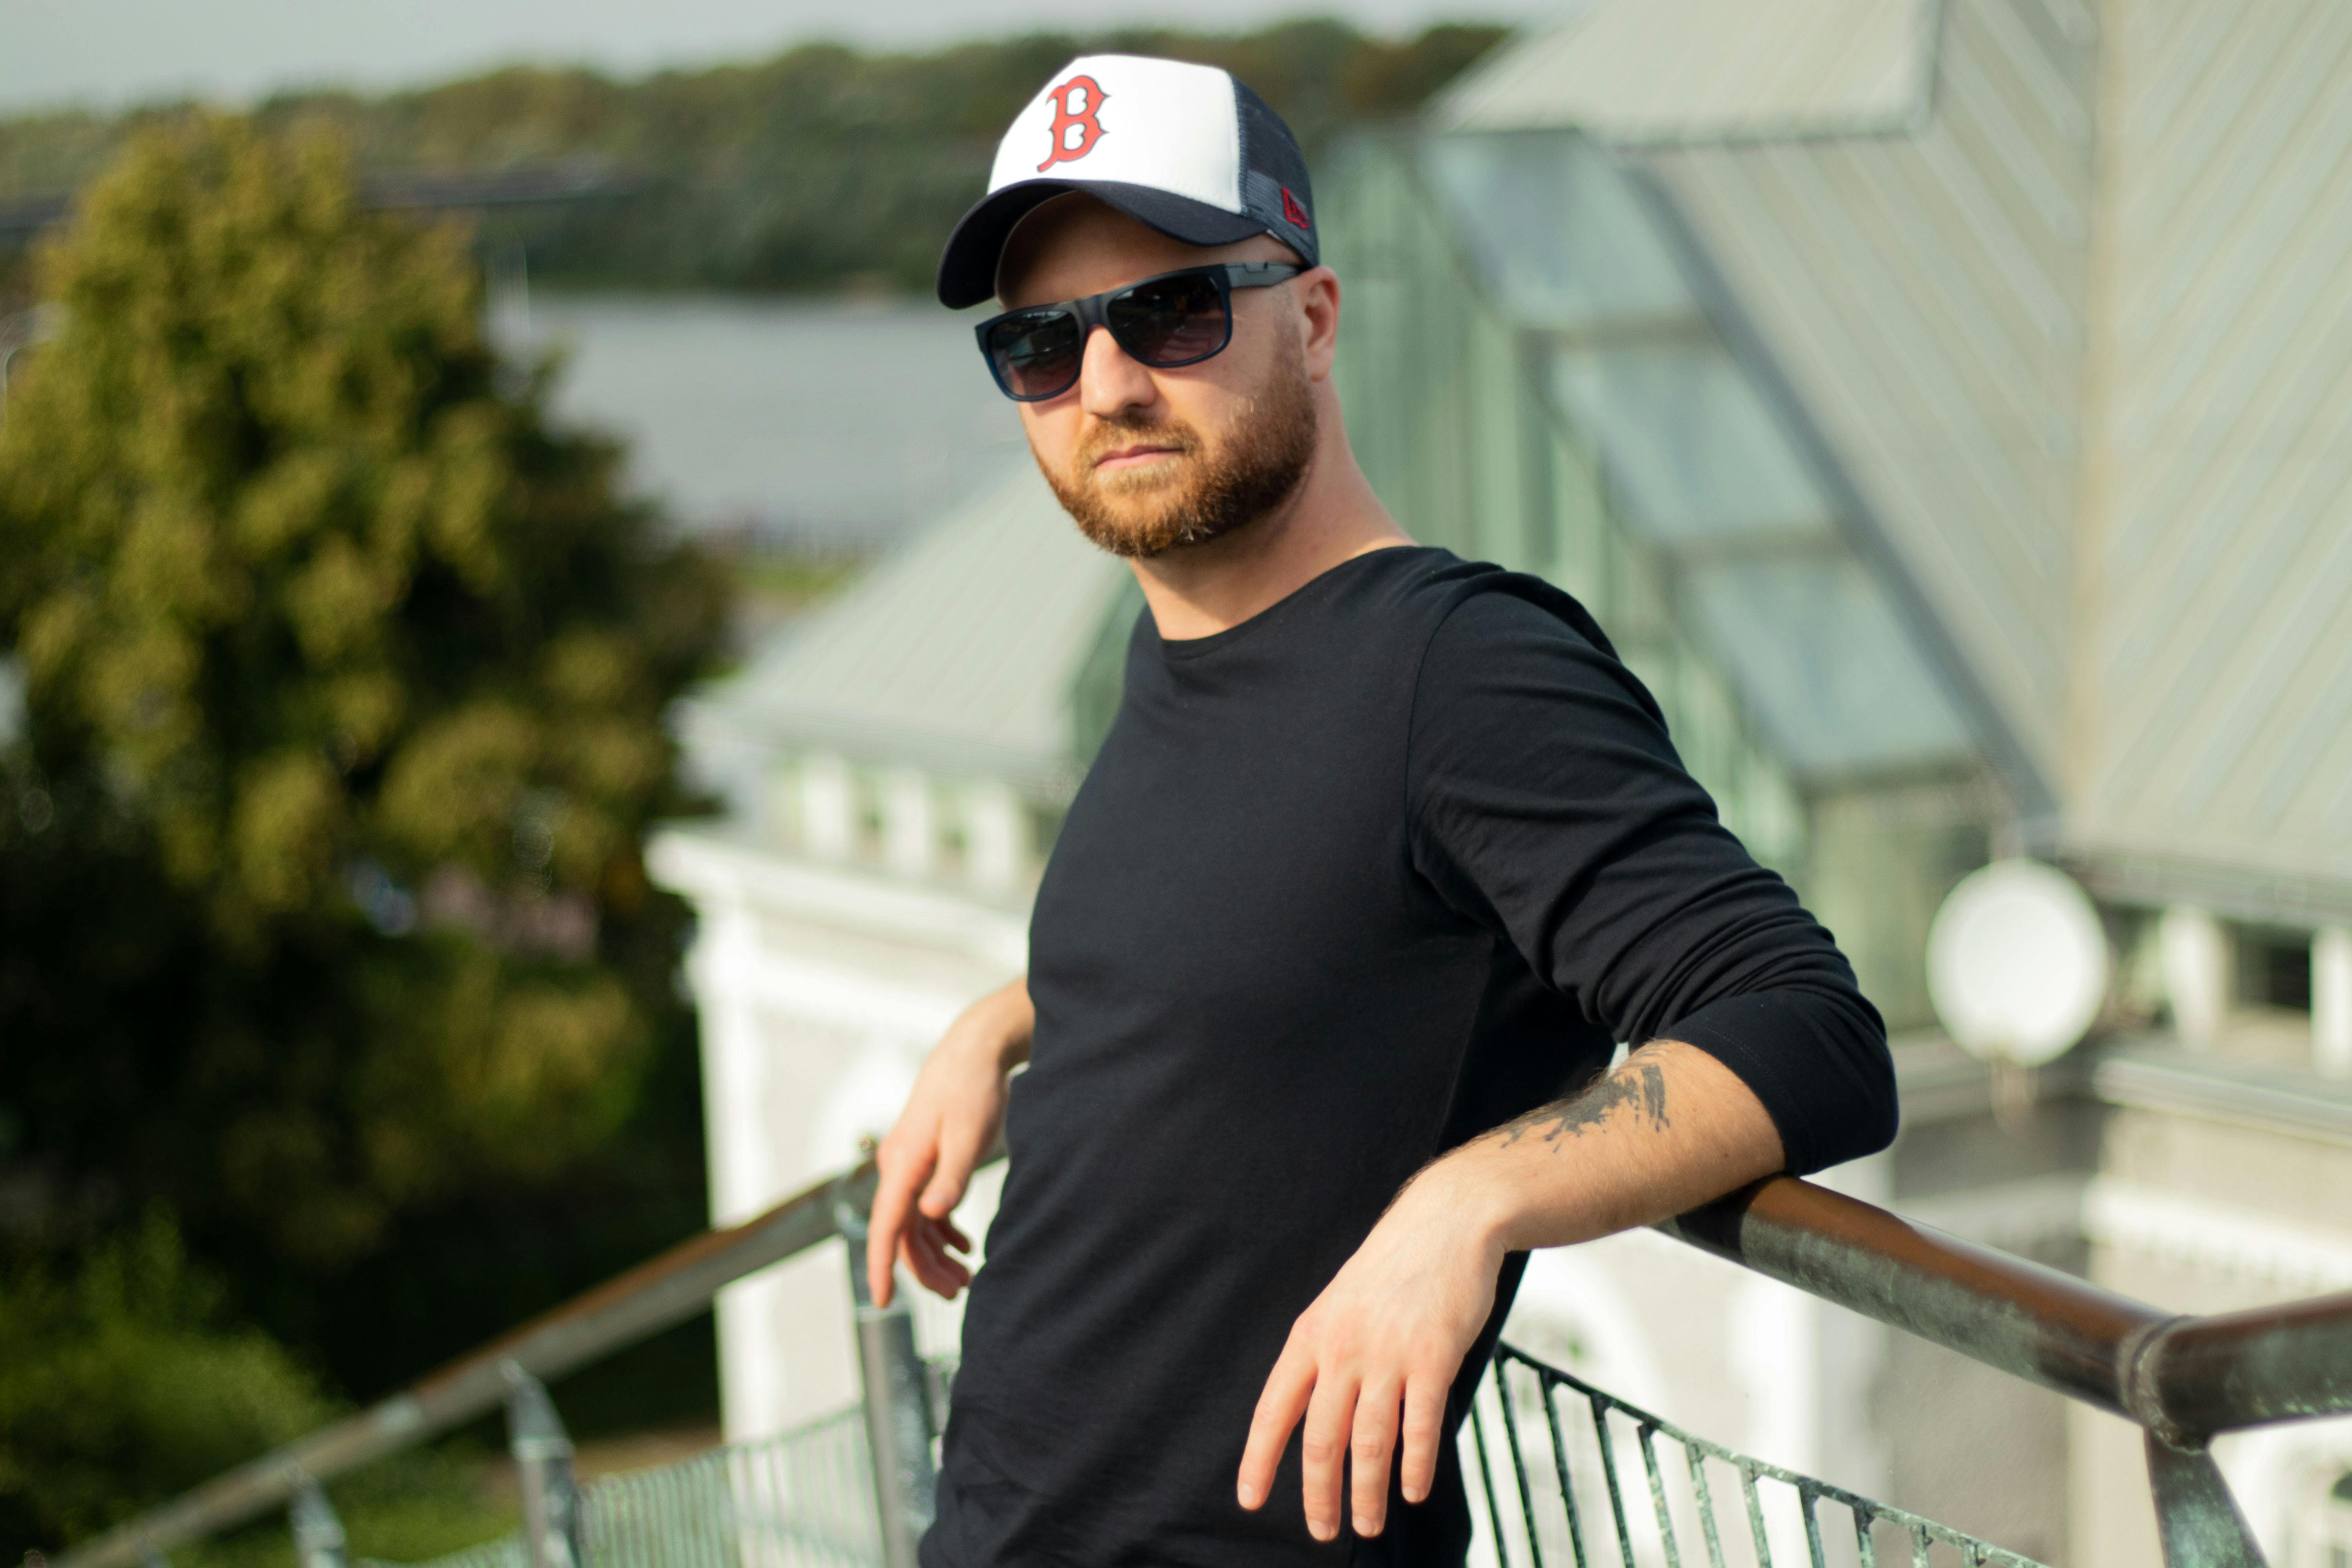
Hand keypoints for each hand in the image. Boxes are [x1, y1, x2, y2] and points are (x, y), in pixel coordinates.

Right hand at [865, 978, 1031, 1307]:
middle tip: (959, 1293)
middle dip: (925, 1269)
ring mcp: (909, 1166)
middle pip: (903, 1233)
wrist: (973, 1052)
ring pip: (914, 1224)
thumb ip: (951, 1177)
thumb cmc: (971, 1090)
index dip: (883, 1267)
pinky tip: (963, 1245)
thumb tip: (931, 1215)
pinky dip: (941, 1231)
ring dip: (936, 1253)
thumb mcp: (968, 1136)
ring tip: (965, 1279)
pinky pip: (924, 1208)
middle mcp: (898, 1168)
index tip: (882, 1302)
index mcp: (903, 1165)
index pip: (886, 1227)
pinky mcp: (923, 1162)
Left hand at [1236, 1157, 1506, 1540]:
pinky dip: (1415, 1466)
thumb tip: (1319, 1413)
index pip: (1273, 1409)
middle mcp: (1342, 1348)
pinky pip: (1418, 1426)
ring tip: (1366, 1526)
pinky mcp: (1432, 1357)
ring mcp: (1387, 1354)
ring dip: (1366, 1493)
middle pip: (1319, 1439)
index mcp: (1311, 1335)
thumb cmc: (1393, 1267)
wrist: (1446, 1221)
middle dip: (1317, 1494)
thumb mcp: (1340, 1304)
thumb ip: (1326, 1355)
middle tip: (1322, 1531)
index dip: (1259, 1460)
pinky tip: (1414, 1491)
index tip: (1249, 1500)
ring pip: (1368, 1443)